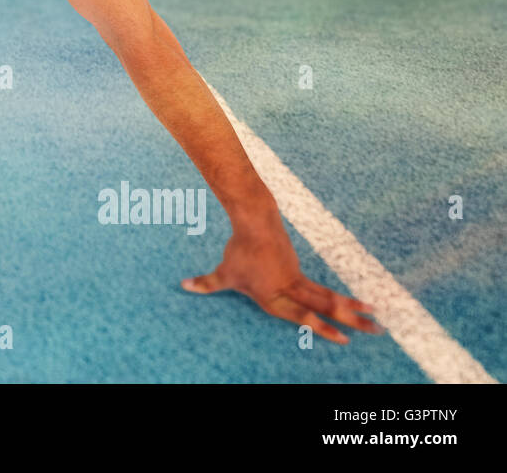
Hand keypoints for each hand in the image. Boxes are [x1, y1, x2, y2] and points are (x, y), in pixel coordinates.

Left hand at [182, 221, 381, 343]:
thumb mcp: (223, 272)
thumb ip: (206, 283)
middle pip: (326, 307)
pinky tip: (356, 305)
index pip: (301, 315)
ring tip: (377, 317)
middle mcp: (290, 289)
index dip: (322, 328)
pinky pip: (321, 288)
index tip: (343, 339)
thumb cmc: (238, 250)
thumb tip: (183, 285)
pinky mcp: (299, 269)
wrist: (256, 221)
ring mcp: (297, 278)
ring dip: (352, 309)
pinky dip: (339, 298)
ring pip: (329, 297)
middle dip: (351, 321)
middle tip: (376, 331)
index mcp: (273, 296)